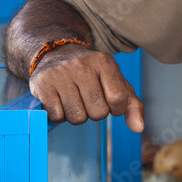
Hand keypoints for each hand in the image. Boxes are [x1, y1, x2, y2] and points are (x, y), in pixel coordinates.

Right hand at [29, 44, 144, 132]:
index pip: (118, 99)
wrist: (56, 53)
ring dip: (77, 115)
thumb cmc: (92, 73)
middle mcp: (82, 66)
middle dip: (95, 112)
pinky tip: (60, 100)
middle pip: (98, 112)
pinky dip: (60, 115)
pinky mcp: (42, 84)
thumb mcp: (115, 81)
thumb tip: (139, 128)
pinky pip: (57, 116)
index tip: (110, 102)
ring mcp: (61, 74)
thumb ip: (132, 104)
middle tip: (89, 98)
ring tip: (75, 99)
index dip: (116, 108)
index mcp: (104, 62)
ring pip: (77, 118)